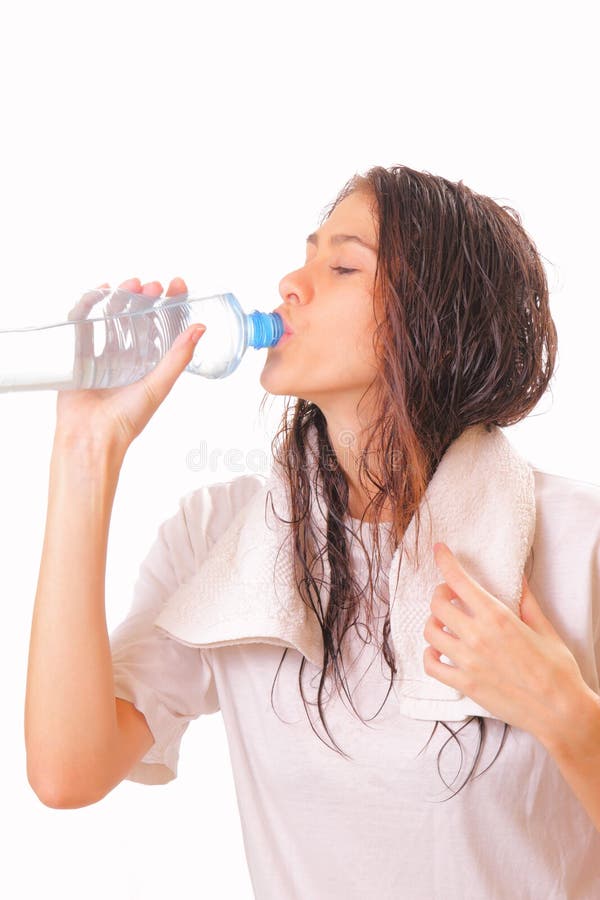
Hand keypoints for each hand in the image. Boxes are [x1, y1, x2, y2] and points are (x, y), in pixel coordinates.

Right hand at [55, 276, 204, 456]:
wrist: (91, 436)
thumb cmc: (126, 420)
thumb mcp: (159, 385)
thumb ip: (178, 357)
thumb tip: (201, 329)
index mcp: (149, 363)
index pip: (163, 326)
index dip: (171, 304)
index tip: (178, 286)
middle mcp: (127, 356)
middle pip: (138, 316)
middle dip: (147, 297)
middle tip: (155, 285)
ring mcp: (103, 353)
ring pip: (113, 316)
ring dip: (123, 296)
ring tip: (133, 283)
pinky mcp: (79, 353)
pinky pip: (84, 322)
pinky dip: (90, 304)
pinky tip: (100, 291)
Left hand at [423, 542, 588, 744]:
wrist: (560, 712)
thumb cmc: (557, 670)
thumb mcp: (544, 628)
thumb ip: (526, 601)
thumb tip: (518, 577)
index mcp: (497, 617)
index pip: (459, 581)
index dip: (445, 561)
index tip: (439, 550)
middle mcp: (477, 636)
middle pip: (438, 604)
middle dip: (440, 593)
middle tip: (449, 595)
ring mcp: (468, 661)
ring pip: (430, 631)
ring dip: (434, 622)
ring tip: (445, 623)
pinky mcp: (464, 684)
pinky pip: (431, 664)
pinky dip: (430, 654)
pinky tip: (440, 651)